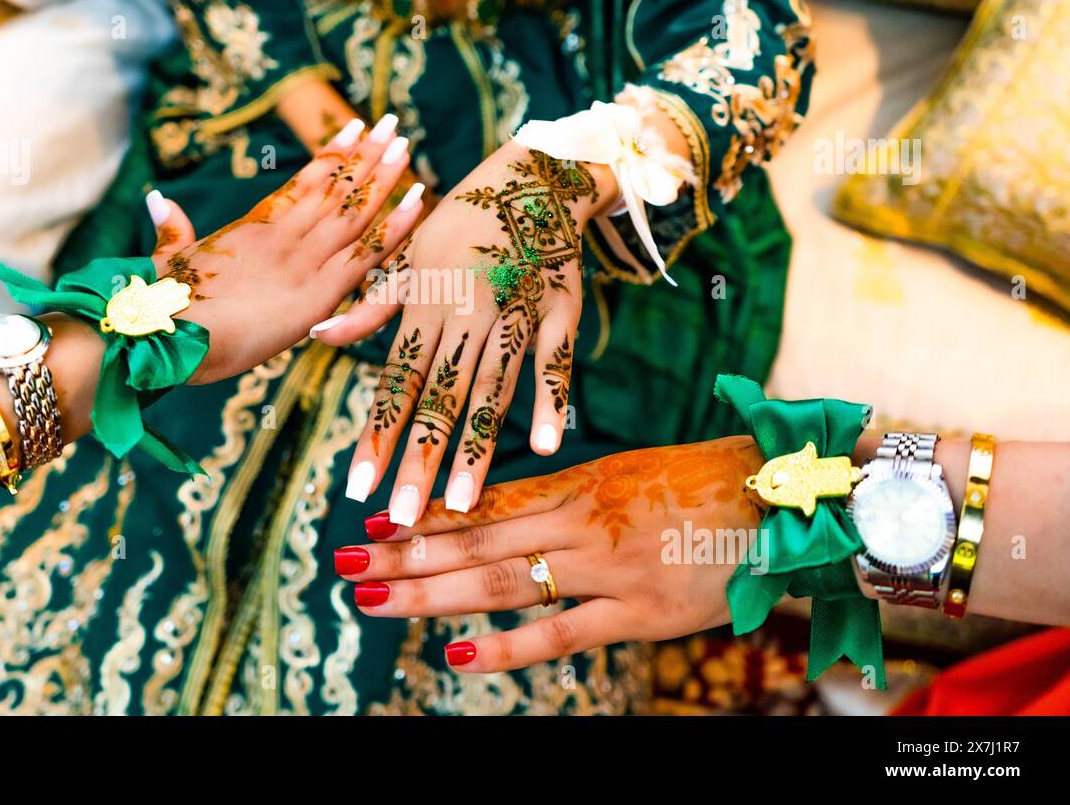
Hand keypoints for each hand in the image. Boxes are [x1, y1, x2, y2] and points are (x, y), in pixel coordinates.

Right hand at [148, 118, 422, 383]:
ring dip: (383, 176)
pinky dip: (394, 228)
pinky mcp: (318, 294)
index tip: (353, 127)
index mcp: (253, 229)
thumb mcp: (168, 262)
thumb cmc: (158, 309)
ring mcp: (303, 262)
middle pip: (335, 188)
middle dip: (366, 154)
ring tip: (405, 143)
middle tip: (393, 122)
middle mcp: (284, 238)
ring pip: (354, 211)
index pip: (302, 183)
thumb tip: (156, 199)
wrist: (166, 339)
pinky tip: (416, 201)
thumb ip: (172, 230)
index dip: (331, 155)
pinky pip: (366, 255)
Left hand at [312, 140, 618, 523]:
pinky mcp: (560, 312)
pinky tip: (543, 448)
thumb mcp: (409, 255)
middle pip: (439, 397)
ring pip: (491, 390)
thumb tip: (318, 336)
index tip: (358, 487)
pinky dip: (549, 402)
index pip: (396, 381)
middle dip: (419, 461)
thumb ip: (370, 304)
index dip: (376, 435)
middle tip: (405, 517)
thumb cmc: (461, 224)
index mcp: (425, 300)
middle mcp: (466, 311)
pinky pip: (554, 363)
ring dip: (475, 448)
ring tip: (461, 504)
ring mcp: (516, 312)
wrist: (533, 178)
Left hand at [332, 436, 763, 671]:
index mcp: (579, 482)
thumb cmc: (705, 483)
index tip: (370, 524)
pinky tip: (457, 655)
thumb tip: (499, 511)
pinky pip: (560, 633)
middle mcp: (581, 519)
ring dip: (430, 591)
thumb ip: (566, 495)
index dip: (423, 516)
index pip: (483, 504)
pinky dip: (506, 647)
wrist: (786, 500)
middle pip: (474, 540)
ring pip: (500, 580)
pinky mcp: (639, 612)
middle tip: (343, 562)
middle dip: (404, 554)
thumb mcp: (628, 474)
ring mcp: (607, 565)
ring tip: (373, 599)